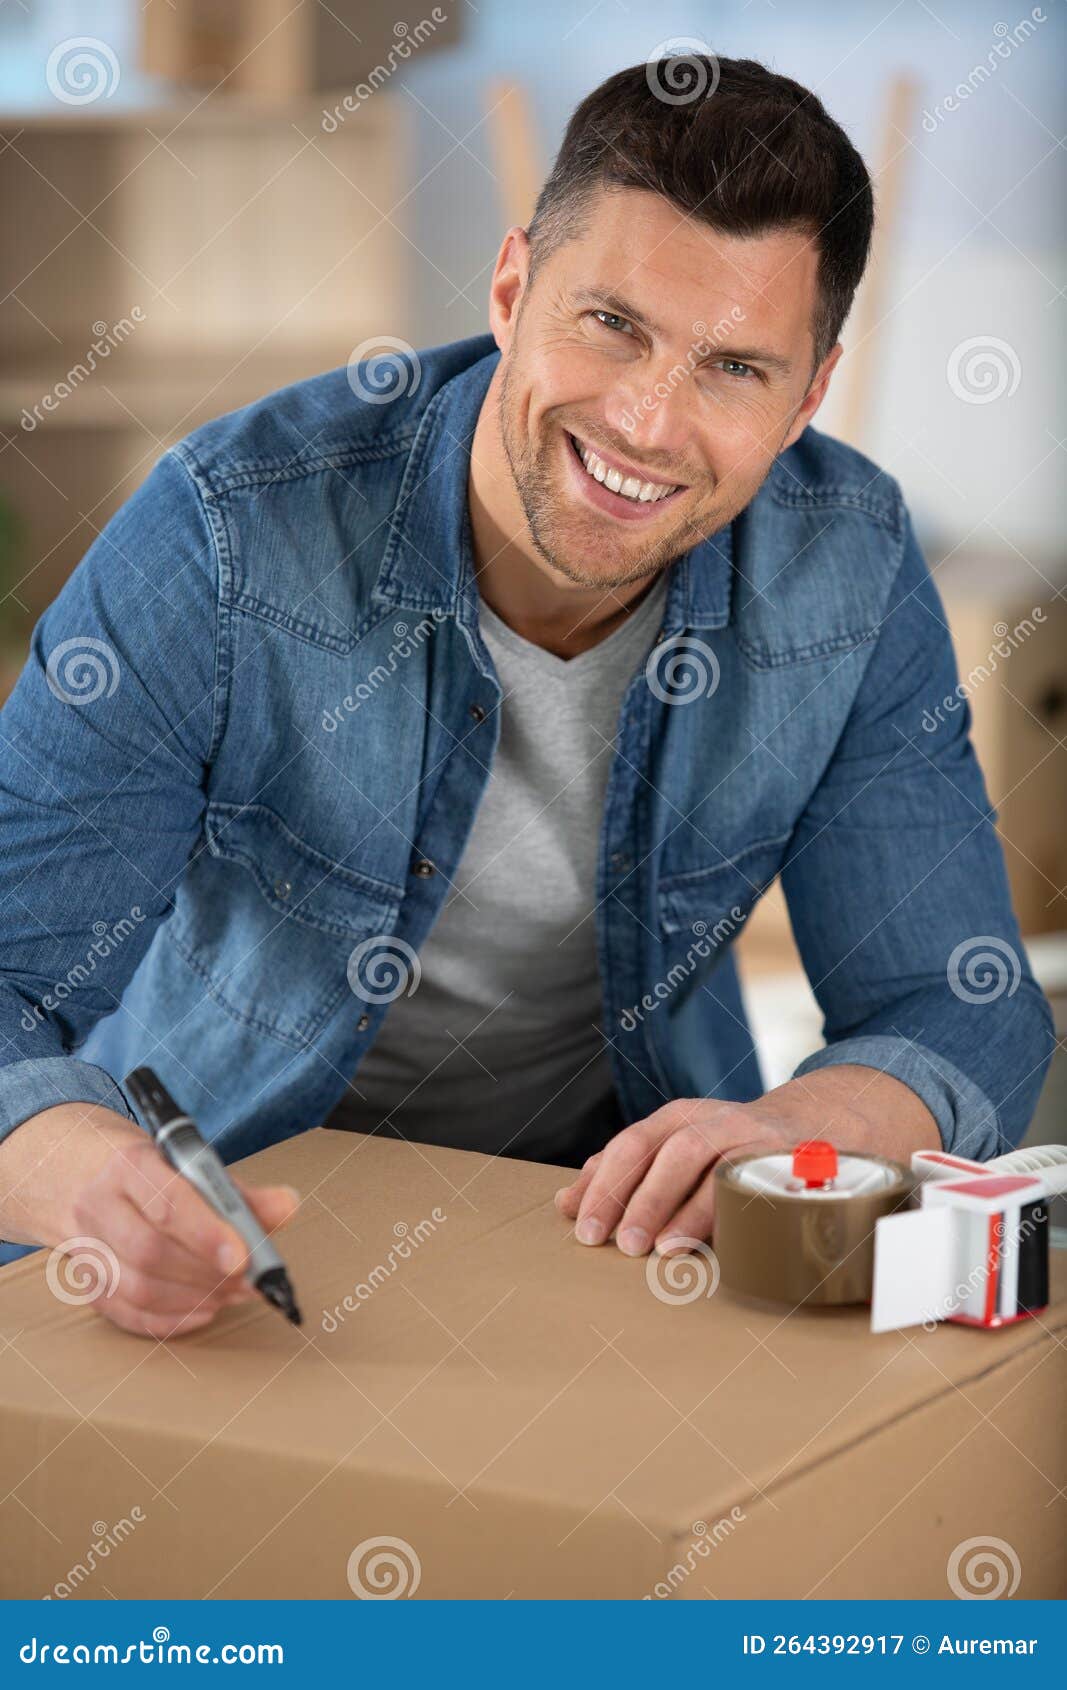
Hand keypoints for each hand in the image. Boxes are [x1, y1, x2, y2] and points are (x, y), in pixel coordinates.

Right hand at [61, 1133, 299, 1337]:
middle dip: (207, 1273)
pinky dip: (173, 1320)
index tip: (244, 1258)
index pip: (166, 1203)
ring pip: (137, 1288)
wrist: (86, 1175)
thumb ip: (241, 1193)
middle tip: (249, 1281)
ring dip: (195, 1298)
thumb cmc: (153, 1173)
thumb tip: (287, 1207)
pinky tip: (205, 1310)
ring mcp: (87, 1247)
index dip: (207, 1234)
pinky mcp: (87, 1283)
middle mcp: (99, 1205)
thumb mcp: (194, 1167)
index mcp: (130, 1165)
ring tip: (233, 1294)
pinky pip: (128, 1314)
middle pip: (149, 1250)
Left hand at [554, 1067, 938, 1256]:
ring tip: (654, 1247)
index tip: (579, 1226)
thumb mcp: (674, 1151)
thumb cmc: (728, 1151)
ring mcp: (749, 1134)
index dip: (602, 1185)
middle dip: (633, 1195)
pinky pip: (751, 1181)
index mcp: (677, 1118)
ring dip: (676, 1206)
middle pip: (663, 1150)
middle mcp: (710, 1119)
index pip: (629, 1145)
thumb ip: (622, 1175)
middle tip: (612, 1242)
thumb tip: (565, 1203)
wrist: (816, 1126)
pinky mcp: (784, 1156)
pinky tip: (714, 1239)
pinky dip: (728, 1209)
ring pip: (704, 1161)